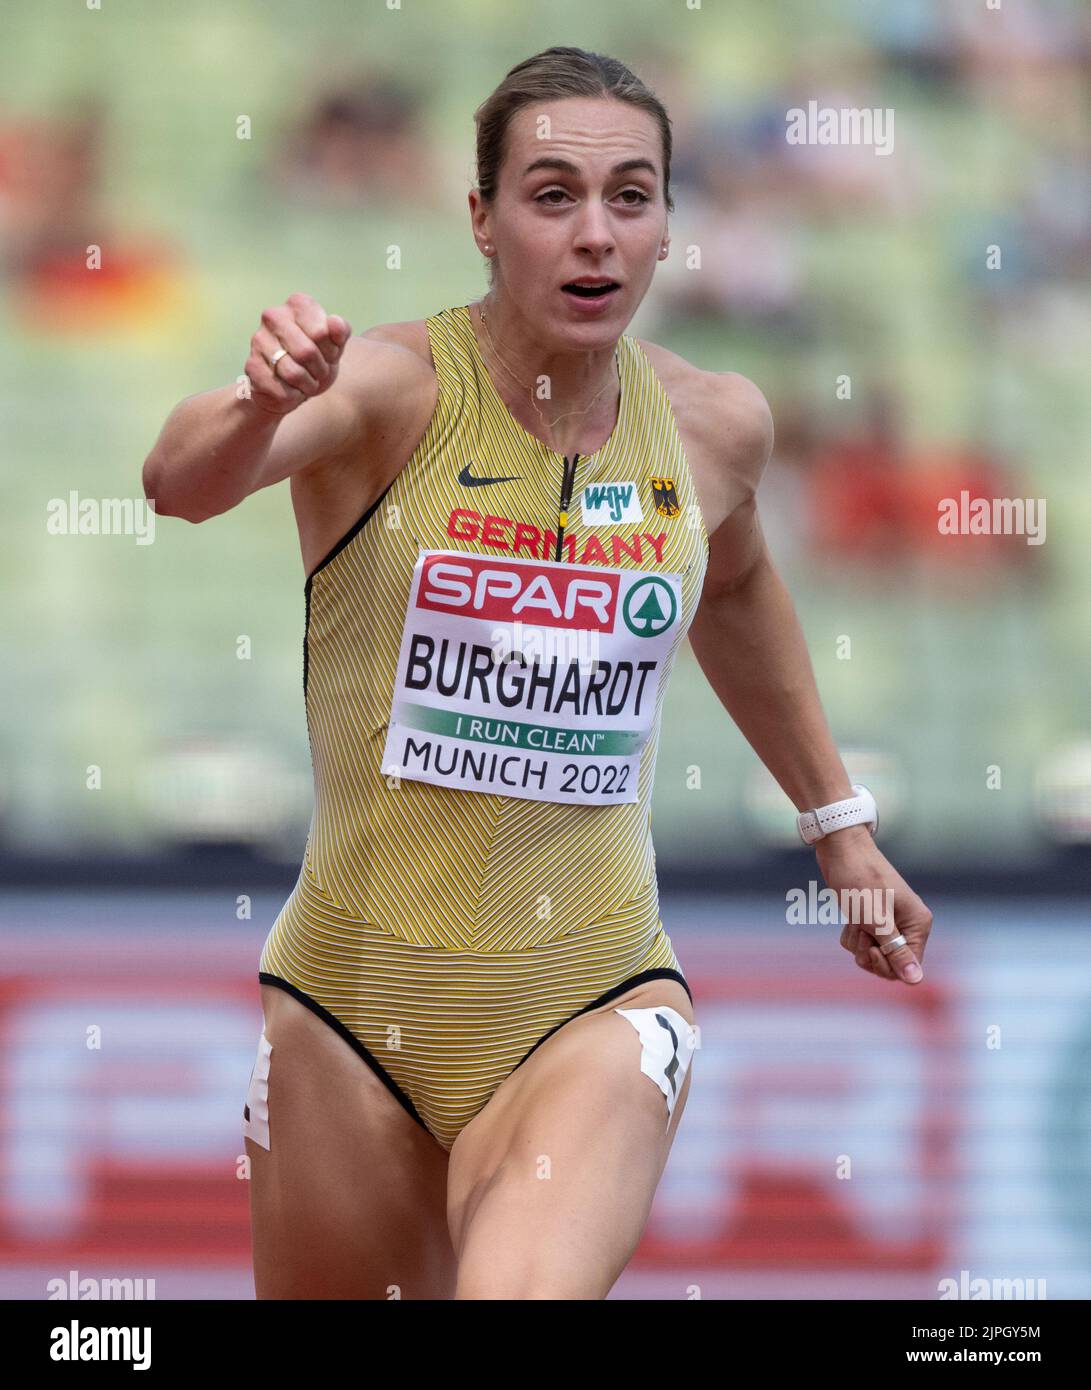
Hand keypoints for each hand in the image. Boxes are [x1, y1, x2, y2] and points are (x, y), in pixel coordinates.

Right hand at [244, 292, 351, 415]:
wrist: (293, 387)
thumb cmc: (316, 360)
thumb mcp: (336, 346)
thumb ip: (341, 332)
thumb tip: (335, 322)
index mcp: (297, 304)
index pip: (322, 332)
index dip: (332, 350)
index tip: (329, 353)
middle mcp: (273, 316)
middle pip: (307, 352)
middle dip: (319, 369)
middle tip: (319, 371)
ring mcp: (258, 340)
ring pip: (293, 373)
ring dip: (308, 384)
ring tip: (306, 381)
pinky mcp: (252, 366)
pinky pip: (282, 390)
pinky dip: (293, 396)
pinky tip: (291, 389)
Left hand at [815, 826, 933, 984]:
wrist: (840, 849)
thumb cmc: (859, 881)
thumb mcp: (876, 921)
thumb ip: (896, 952)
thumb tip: (916, 981)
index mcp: (918, 924)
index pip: (909, 967)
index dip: (887, 965)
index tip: (870, 949)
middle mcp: (909, 925)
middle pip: (891, 965)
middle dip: (870, 955)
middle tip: (860, 933)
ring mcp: (890, 922)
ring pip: (874, 955)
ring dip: (858, 944)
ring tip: (854, 921)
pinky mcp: (872, 920)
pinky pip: (863, 943)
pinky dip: (853, 936)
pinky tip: (849, 919)